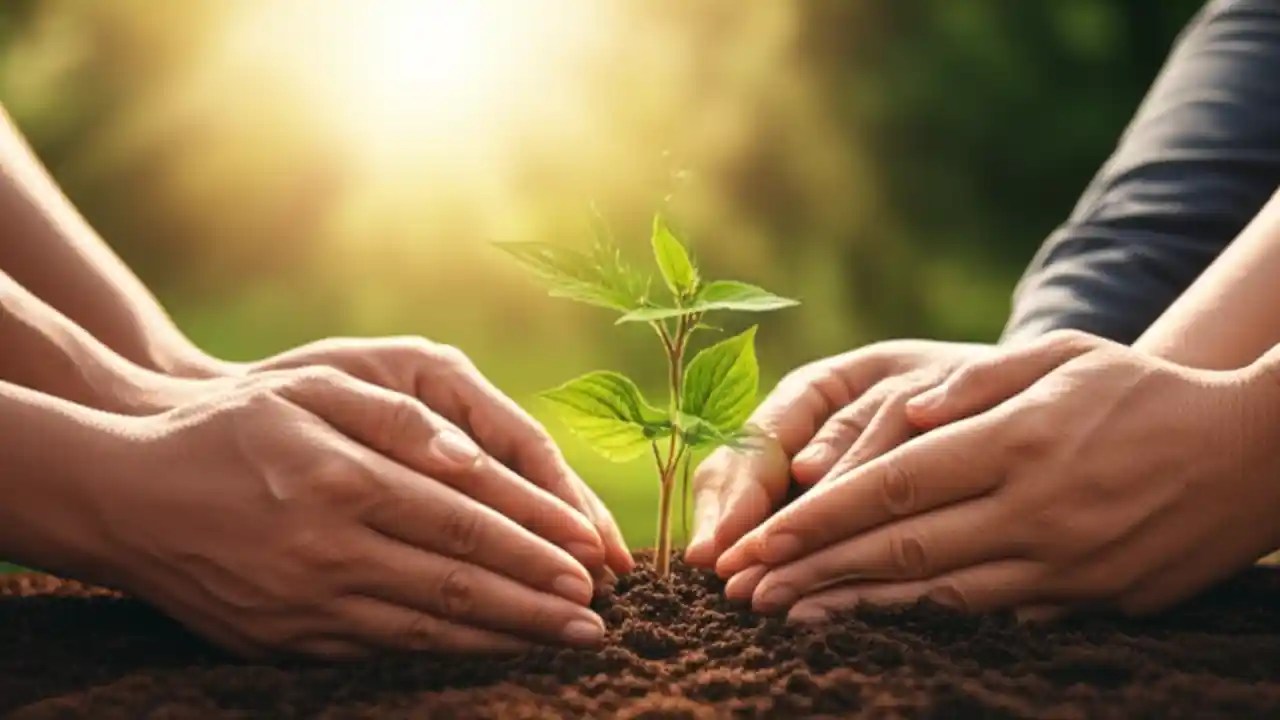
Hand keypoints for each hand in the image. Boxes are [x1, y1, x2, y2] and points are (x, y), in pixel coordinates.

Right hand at [97, 368, 609, 658]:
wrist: (125, 495)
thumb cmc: (230, 428)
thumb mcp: (310, 392)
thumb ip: (398, 422)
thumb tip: (474, 460)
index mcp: (344, 480)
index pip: (465, 521)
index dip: (534, 543)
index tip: (588, 560)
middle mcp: (330, 550)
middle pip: (459, 585)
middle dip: (537, 603)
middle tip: (596, 619)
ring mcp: (306, 605)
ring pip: (427, 630)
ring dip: (502, 639)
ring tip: (558, 642)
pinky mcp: (285, 641)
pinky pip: (381, 652)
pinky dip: (442, 654)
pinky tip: (481, 652)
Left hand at [721, 331, 1279, 620]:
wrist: (1253, 454)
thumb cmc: (1142, 392)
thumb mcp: (1062, 356)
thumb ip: (972, 385)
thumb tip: (898, 416)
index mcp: (1016, 440)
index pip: (894, 485)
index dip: (818, 518)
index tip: (760, 540)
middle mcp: (1033, 509)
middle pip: (901, 548)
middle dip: (814, 573)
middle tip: (747, 594)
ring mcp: (1063, 563)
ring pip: (938, 595)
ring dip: (856, 608)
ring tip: (790, 619)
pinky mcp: (1090, 598)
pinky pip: (994, 614)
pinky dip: (928, 621)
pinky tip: (876, 626)